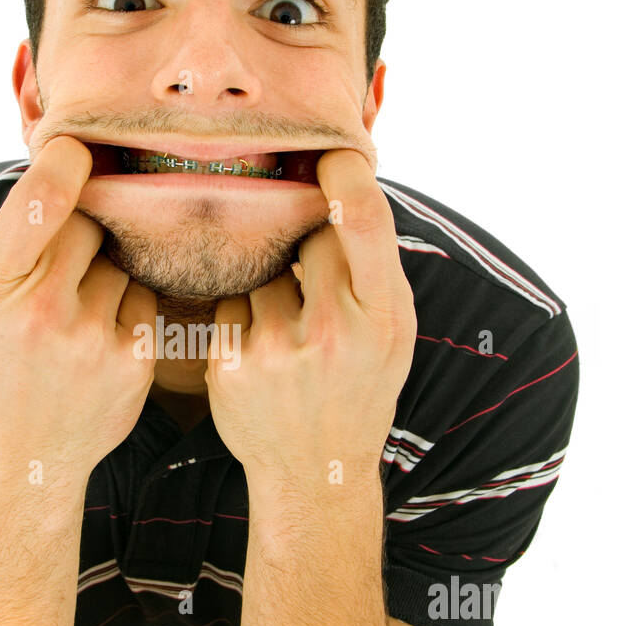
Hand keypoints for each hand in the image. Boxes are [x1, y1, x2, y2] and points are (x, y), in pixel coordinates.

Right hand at [0, 125, 157, 486]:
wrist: (23, 451)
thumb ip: (12, 238)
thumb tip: (66, 161)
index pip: (39, 201)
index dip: (66, 164)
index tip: (78, 150)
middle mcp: (40, 311)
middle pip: (89, 223)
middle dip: (84, 230)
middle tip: (63, 267)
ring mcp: (90, 338)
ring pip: (121, 259)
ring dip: (108, 273)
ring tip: (76, 316)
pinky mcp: (132, 358)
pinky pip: (143, 296)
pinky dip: (128, 306)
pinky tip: (101, 337)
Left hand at [204, 148, 416, 494]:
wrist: (316, 470)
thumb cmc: (359, 387)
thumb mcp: (392, 332)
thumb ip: (376, 267)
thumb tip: (347, 181)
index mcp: (384, 318)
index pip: (365, 222)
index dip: (345, 176)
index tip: (331, 156)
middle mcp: (333, 331)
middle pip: (307, 235)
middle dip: (308, 243)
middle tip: (317, 283)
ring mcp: (277, 348)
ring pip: (263, 269)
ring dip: (272, 287)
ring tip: (291, 338)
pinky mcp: (232, 362)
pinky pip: (232, 301)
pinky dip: (243, 316)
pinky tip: (262, 354)